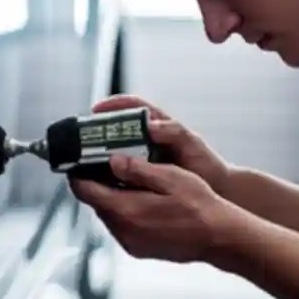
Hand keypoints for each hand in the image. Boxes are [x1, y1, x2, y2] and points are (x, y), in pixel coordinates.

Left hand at [70, 153, 232, 263]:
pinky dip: (124, 211)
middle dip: (96, 183)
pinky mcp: (140, 250)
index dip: (78, 174)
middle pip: (96, 203)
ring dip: (111, 198)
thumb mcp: (169, 177)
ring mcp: (131, 243)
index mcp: (125, 210)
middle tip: (103, 163)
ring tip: (123, 179)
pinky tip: (139, 199)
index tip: (78, 161)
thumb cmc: (199, 205)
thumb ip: (137, 169)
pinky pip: (121, 226)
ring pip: (108, 215)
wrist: (220, 238)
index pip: (85, 191)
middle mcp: (123, 230)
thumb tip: (112, 161)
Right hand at [92, 95, 231, 194]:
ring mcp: (142, 159)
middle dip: (98, 132)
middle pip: (116, 130)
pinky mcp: (141, 178)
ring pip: (114, 153)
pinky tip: (99, 183)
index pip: (131, 107)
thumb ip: (174, 132)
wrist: (216, 192)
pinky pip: (120, 174)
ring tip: (83, 161)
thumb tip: (151, 125)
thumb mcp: (192, 143)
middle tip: (82, 138)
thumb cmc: (205, 163)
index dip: (113, 105)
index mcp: (157, 126)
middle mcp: (146, 141)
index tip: (97, 109)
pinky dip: (108, 176)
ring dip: (99, 156)